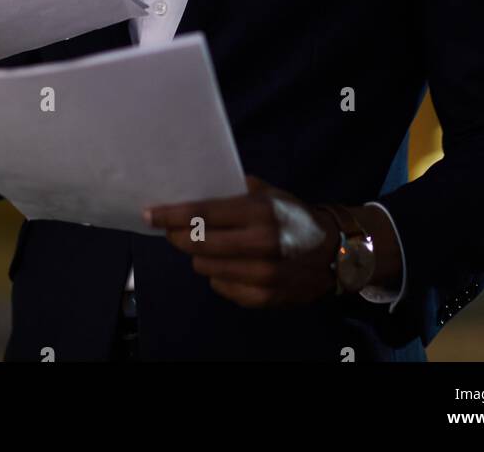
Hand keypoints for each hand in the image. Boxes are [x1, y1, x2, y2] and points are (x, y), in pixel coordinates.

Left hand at [144, 174, 339, 307]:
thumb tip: (194, 188)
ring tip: (207, 246)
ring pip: (206, 268)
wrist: (334, 252)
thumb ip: (234, 190)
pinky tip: (227, 264)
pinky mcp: (263, 297)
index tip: (149, 214)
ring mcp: (263, 274)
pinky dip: (218, 275)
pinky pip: (222, 287)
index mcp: (259, 211)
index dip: (171, 215)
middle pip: (198, 245)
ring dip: (199, 257)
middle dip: (177, 237)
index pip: (202, 214)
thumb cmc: (294, 216)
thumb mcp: (269, 192)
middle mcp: (260, 243)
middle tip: (170, 231)